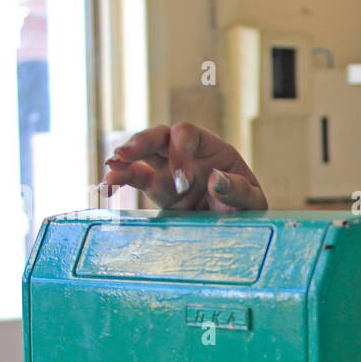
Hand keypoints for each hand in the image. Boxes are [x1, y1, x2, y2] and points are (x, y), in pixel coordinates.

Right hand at [101, 122, 266, 211]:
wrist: (238, 227)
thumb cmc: (247, 208)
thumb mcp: (253, 200)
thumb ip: (238, 189)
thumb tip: (214, 179)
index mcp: (210, 147)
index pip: (187, 134)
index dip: (180, 152)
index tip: (184, 180)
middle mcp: (185, 153)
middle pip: (158, 136)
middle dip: (141, 142)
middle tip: (127, 155)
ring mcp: (168, 170)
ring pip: (141, 154)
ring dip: (125, 158)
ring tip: (111, 167)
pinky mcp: (157, 189)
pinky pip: (134, 178)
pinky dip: (120, 179)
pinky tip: (108, 186)